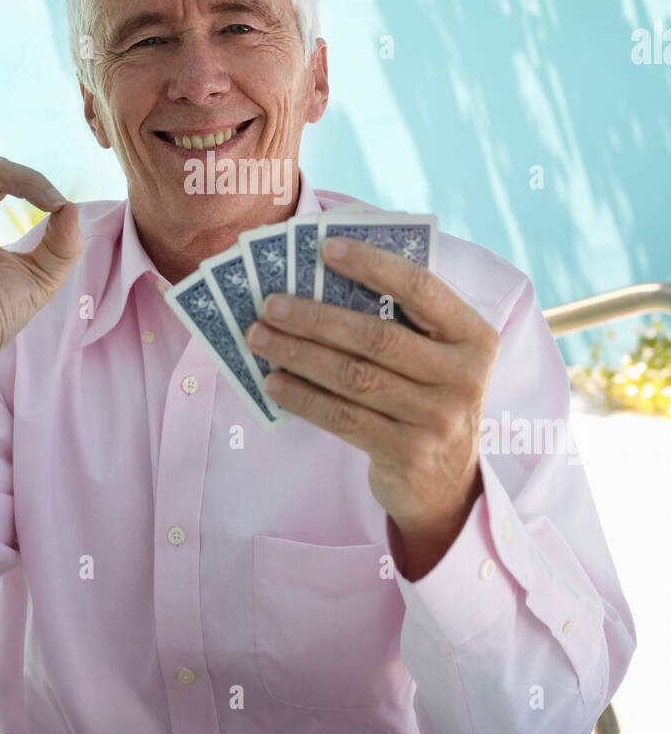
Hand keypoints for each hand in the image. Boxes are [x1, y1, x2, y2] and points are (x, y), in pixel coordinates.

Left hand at [245, 237, 499, 565]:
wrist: (448, 486)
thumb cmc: (428, 398)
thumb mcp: (435, 356)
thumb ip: (401, 320)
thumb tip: (322, 276)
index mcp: (474, 337)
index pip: (421, 287)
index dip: (372, 264)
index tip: (325, 247)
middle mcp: (464, 377)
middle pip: (377, 336)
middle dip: (316, 317)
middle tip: (270, 304)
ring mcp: (439, 419)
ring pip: (354, 377)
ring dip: (299, 354)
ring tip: (259, 338)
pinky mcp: (409, 455)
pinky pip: (344, 417)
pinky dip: (303, 397)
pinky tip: (274, 382)